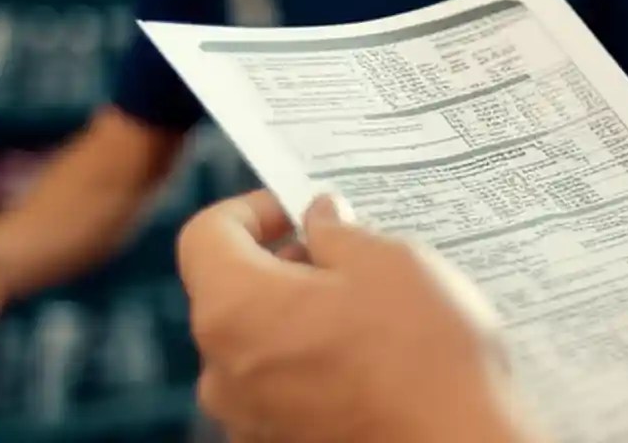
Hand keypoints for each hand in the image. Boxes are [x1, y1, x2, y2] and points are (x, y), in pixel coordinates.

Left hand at [177, 191, 533, 442]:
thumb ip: (337, 231)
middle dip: (285, 262)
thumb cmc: (422, 354)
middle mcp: (222, 371)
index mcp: (233, 309)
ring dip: (302, 313)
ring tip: (371, 307)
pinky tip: (372, 356)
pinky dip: (314, 361)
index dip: (251, 209)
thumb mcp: (388, 261)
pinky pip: (282, 386)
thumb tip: (319, 219)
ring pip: (259, 341)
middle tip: (351, 252)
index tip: (300, 208)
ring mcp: (248, 418)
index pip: (205, 236)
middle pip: (231, 291)